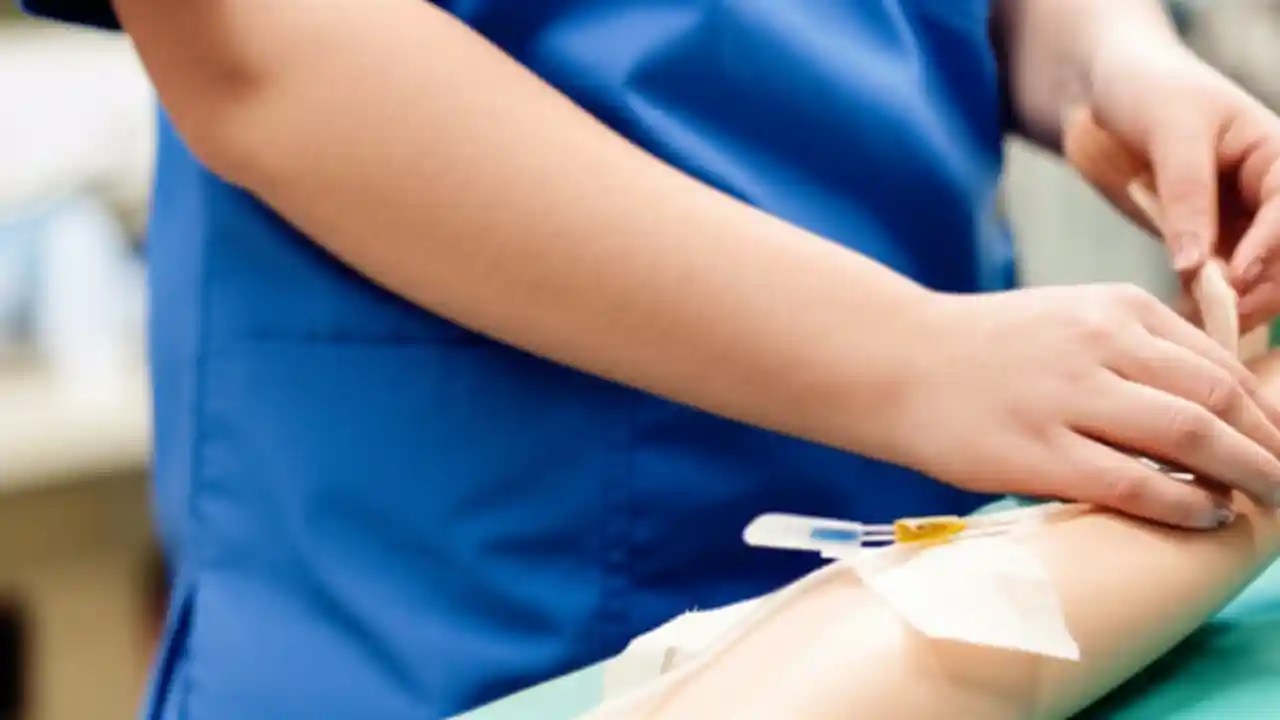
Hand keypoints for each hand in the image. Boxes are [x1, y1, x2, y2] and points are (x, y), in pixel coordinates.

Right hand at [893, 284, 1279, 527]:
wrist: (894, 360)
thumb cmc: (979, 347)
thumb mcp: (1065, 317)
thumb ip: (1131, 345)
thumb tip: (1203, 402)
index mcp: (1114, 307)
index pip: (1219, 362)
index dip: (1267, 409)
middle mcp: (1100, 343)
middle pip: (1220, 398)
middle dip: (1271, 445)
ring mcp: (1068, 397)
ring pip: (1191, 437)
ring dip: (1247, 474)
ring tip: (1269, 500)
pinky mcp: (1037, 451)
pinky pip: (1135, 483)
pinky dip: (1184, 503)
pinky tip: (1206, 515)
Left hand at [1083, 39, 1279, 331]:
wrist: (1106, 88)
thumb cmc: (1149, 91)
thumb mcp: (1171, 132)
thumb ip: (1187, 193)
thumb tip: (1196, 264)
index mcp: (1277, 157)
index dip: (1272, 247)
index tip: (1238, 277)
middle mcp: (1267, 195)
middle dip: (1260, 290)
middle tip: (1220, 318)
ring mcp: (1237, 222)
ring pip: (1254, 279)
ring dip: (1232, 305)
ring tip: (1197, 329)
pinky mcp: (1203, 242)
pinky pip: (1213, 282)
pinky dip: (1201, 304)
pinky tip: (1178, 322)